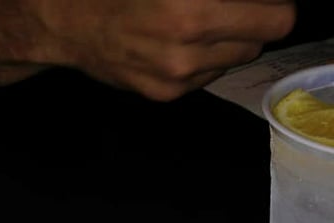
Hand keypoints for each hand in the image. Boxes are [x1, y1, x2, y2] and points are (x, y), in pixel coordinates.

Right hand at [34, 0, 296, 99]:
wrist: (66, 20)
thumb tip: (249, 3)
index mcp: (193, 8)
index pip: (275, 18)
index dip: (270, 6)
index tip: (260, 1)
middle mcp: (188, 47)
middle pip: (258, 42)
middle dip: (251, 21)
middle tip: (227, 8)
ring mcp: (175, 77)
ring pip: (233, 61)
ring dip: (226, 41)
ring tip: (196, 22)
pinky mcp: (163, 94)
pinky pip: (205, 77)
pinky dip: (201, 60)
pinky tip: (175, 42)